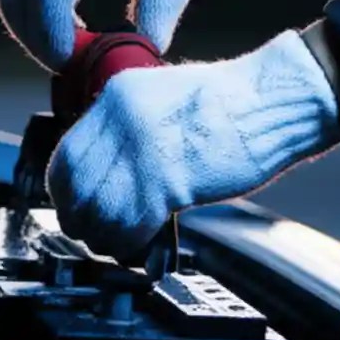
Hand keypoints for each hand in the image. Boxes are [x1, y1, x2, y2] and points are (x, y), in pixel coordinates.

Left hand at [46, 30, 339, 257]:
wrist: (274, 102)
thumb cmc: (229, 104)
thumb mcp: (158, 98)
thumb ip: (124, 129)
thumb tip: (100, 170)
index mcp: (116, 97)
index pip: (66, 156)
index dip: (65, 191)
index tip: (74, 205)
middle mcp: (122, 121)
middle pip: (74, 187)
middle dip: (79, 218)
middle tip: (92, 231)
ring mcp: (143, 149)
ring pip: (97, 209)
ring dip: (104, 234)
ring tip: (117, 240)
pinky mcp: (169, 179)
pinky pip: (130, 222)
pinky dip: (130, 240)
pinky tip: (141, 241)